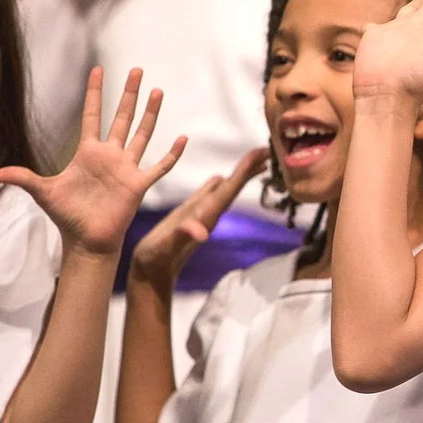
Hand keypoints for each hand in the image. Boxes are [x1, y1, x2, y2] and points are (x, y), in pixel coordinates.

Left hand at [0, 68, 183, 260]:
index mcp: (89, 153)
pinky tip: (182, 139)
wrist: (86, 241)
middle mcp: (111, 156)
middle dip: (129, 93)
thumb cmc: (67, 216)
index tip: (97, 70)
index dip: (94, 93)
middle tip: (136, 70)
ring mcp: (127, 168)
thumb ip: (24, 177)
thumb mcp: (43, 192)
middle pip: (122, 118)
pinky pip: (160, 167)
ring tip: (157, 91)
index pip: (92, 115)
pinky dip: (172, 154)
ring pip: (142, 135)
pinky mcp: (139, 185)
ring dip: (150, 114)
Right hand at [129, 147, 268, 288]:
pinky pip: (210, 195)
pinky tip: (225, 177)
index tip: (261, 153)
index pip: (230, 189)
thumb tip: (202, 233)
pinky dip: (220, 183)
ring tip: (257, 159)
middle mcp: (209, 214)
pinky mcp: (191, 216)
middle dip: (251, 167)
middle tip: (271, 149)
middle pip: (235, 186)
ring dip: (242, 174)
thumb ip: (182, 237)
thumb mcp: (166, 247)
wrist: (151, 273)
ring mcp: (201, 214)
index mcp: (206, 216)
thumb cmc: (156, 260)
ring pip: (226, 190)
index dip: (245, 170)